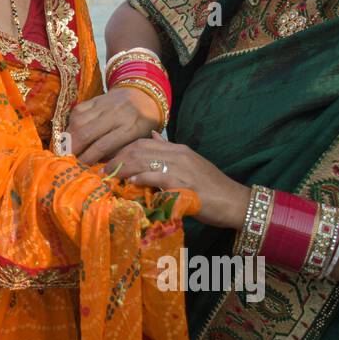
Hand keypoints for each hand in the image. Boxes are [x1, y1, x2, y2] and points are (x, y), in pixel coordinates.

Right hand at [67, 85, 161, 163]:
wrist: (144, 96)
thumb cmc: (142, 124)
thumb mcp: (137, 141)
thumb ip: (118, 152)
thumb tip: (97, 166)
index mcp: (129, 129)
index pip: (102, 146)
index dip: (88, 158)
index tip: (80, 167)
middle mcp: (115, 115)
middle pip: (85, 133)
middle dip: (73, 149)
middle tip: (67, 158)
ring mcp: (105, 105)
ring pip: (78, 121)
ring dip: (68, 136)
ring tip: (67, 147)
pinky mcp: (96, 98)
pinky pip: (78, 110)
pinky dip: (71, 122)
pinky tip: (72, 131)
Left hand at [109, 133, 248, 229]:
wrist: (235, 201)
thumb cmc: (211, 188)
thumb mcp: (189, 166)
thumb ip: (169, 153)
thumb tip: (151, 138)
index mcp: (178, 149)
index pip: (142, 143)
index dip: (122, 151)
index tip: (109, 162)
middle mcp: (178, 154)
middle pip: (139, 149)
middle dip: (118, 158)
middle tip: (103, 170)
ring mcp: (182, 167)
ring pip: (145, 160)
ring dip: (124, 167)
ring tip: (110, 176)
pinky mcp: (185, 182)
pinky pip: (159, 176)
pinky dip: (143, 177)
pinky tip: (132, 181)